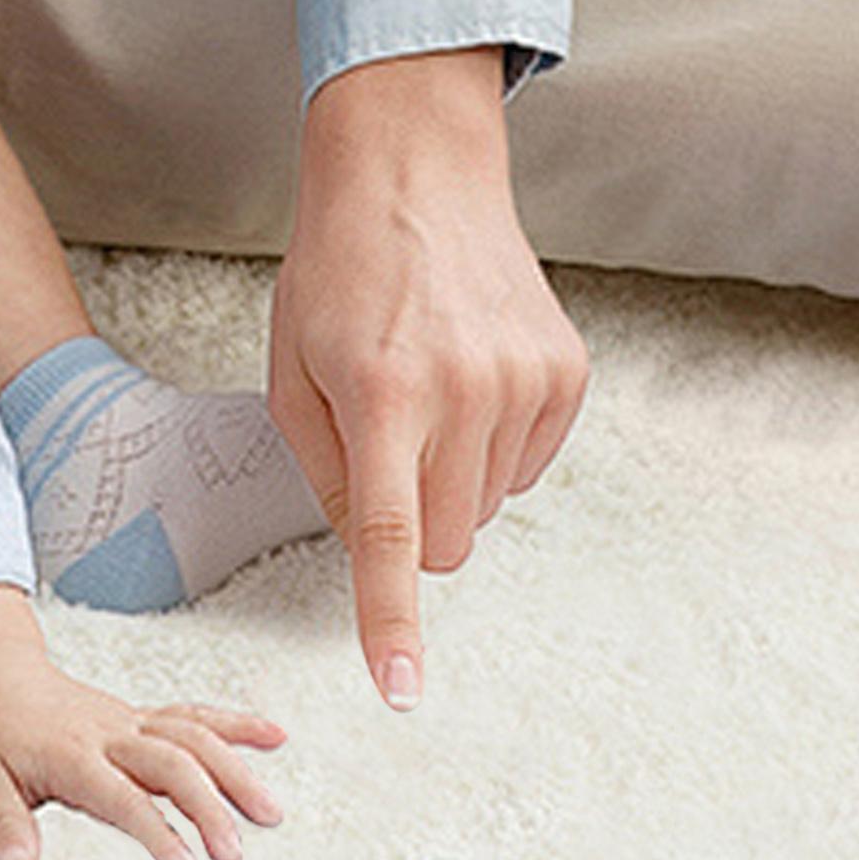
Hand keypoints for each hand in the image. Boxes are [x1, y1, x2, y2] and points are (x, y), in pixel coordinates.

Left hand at [0, 585, 285, 859]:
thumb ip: (3, 825)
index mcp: (70, 755)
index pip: (122, 796)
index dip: (156, 830)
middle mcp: (108, 734)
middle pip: (172, 764)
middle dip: (208, 808)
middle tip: (233, 852)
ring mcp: (128, 723)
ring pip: (195, 738)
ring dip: (236, 772)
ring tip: (269, 812)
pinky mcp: (139, 720)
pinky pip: (194, 717)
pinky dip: (236, 726)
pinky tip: (274, 737)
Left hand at [270, 48, 588, 709]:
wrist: (415, 172)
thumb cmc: (337, 277)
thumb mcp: (291, 379)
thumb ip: (322, 479)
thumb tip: (375, 553)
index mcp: (383, 396)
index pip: (387, 537)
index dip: (390, 621)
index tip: (400, 688)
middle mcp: (466, 391)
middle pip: (449, 546)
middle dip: (414, 530)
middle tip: (388, 454)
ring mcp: (527, 381)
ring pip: (487, 510)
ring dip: (452, 482)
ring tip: (427, 397)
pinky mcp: (567, 374)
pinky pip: (527, 470)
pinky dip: (493, 451)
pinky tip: (470, 386)